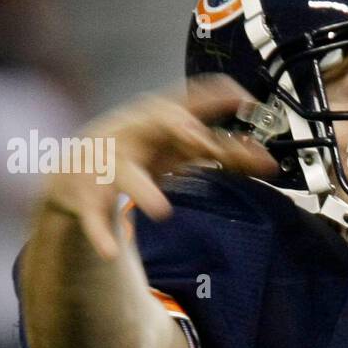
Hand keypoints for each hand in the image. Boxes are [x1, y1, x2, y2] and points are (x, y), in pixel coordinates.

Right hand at [40, 74, 277, 259]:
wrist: (78, 166)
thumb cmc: (143, 151)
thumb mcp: (181, 146)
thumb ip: (223, 151)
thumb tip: (268, 161)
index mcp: (160, 118)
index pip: (191, 97)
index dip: (219, 97)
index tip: (248, 102)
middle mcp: (134, 132)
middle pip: (155, 120)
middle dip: (177, 127)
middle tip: (201, 142)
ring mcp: (108, 161)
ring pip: (124, 171)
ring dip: (142, 188)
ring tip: (160, 210)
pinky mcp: (85, 191)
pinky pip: (92, 212)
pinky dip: (99, 232)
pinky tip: (111, 251)